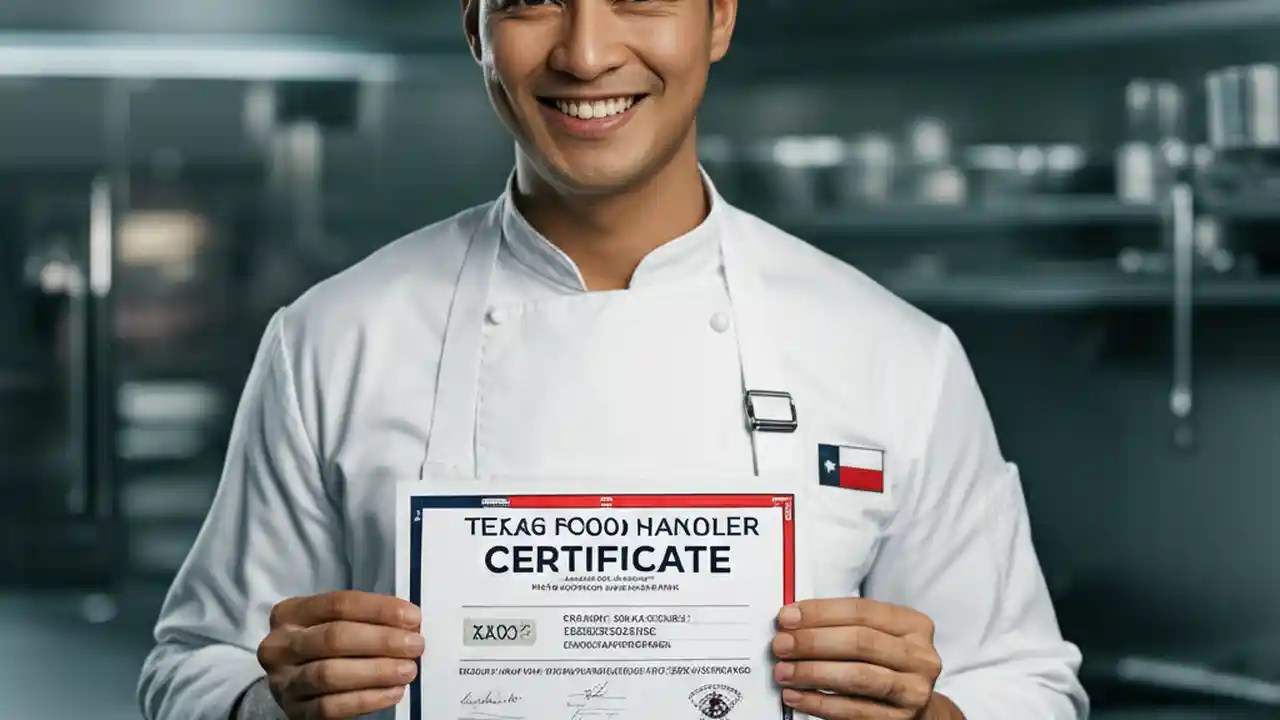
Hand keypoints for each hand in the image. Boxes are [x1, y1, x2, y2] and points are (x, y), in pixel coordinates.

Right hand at [256, 590, 423, 719]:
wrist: (298, 684)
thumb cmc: (326, 645)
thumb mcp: (336, 622)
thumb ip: (365, 619)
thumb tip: (409, 623)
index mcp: (291, 613)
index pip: (339, 604)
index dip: (379, 609)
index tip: (413, 617)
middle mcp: (280, 645)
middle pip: (335, 637)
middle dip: (382, 641)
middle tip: (415, 645)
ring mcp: (283, 680)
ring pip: (331, 674)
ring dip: (377, 672)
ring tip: (408, 670)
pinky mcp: (294, 711)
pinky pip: (331, 707)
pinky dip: (367, 699)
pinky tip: (392, 692)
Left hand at [771, 598, 957, 719]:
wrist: (912, 703)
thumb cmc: (883, 661)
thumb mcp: (875, 634)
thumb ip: (841, 624)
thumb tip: (792, 621)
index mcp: (913, 625)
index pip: (862, 610)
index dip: (820, 613)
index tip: (787, 617)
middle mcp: (920, 656)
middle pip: (860, 642)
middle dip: (813, 642)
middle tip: (781, 645)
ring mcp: (913, 690)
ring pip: (857, 676)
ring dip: (813, 673)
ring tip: (784, 671)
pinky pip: (853, 711)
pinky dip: (819, 703)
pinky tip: (796, 696)